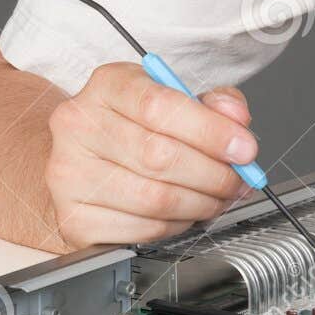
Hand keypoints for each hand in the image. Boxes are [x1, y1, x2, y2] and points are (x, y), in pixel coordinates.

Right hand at [45, 62, 258, 247]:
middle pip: (159, 156)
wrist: (84, 159)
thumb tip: (237, 121)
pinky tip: (185, 212)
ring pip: (154, 198)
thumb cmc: (136, 126)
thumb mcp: (176, 98)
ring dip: (201, 203)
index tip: (245, 149)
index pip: (160, 106)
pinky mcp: (75, 218)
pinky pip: (143, 229)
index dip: (211, 132)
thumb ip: (214, 104)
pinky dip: (177, 225)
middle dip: (214, 174)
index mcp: (108, 85)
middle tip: (238, 180)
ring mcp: (70, 174)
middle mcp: (79, 126)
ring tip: (217, 197)